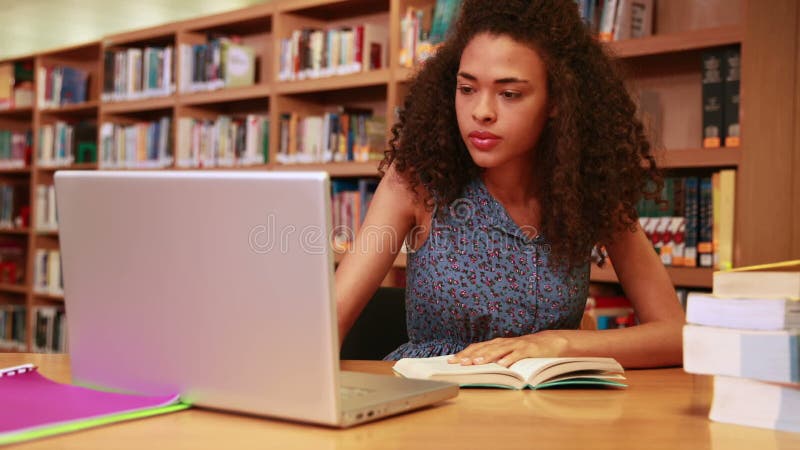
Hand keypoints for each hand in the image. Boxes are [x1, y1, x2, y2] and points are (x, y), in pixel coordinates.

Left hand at [447, 330, 569, 367]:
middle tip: (460, 363)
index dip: (464, 353)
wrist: (548, 342)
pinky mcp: (528, 349)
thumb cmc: (524, 349)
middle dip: (471, 356)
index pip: (476, 348)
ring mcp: (516, 345)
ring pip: (499, 350)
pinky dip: (510, 359)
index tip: (452, 361)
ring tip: (477, 363)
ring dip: (487, 357)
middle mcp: (504, 342)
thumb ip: (494, 357)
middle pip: (484, 348)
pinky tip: (503, 365)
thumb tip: (475, 367)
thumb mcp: (506, 353)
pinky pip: (518, 354)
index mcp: (496, 344)